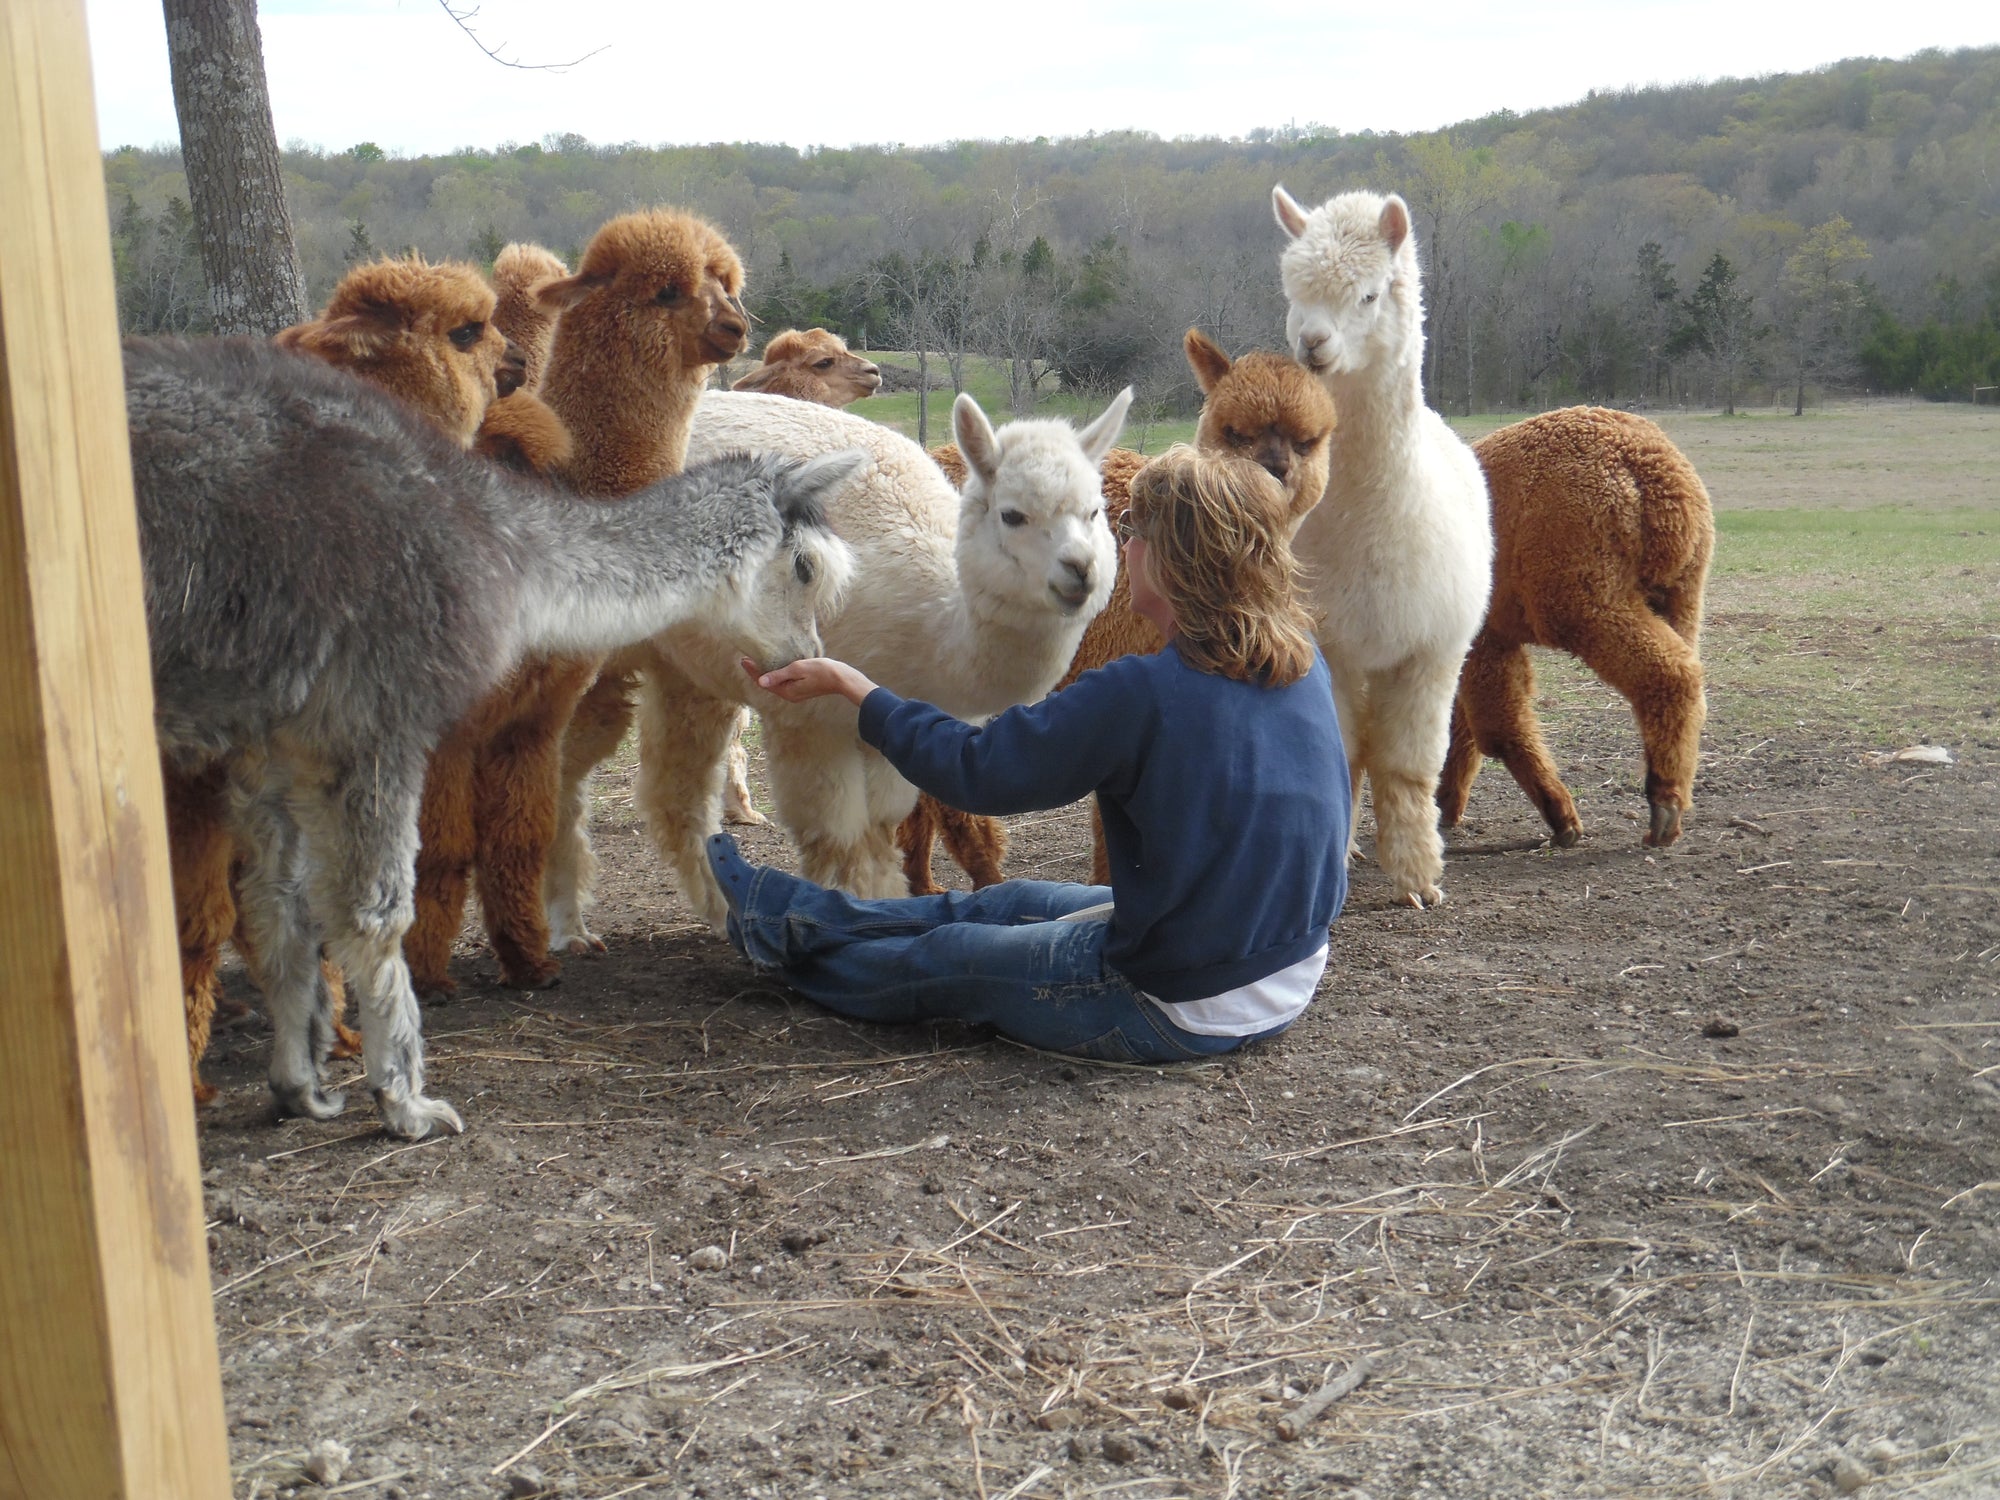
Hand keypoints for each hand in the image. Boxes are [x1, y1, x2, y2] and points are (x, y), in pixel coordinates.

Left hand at [742, 656, 878, 705]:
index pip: (764, 682)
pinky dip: (775, 674)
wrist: (841, 678)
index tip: (744, 660)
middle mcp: (790, 694)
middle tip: (746, 659)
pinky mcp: (801, 688)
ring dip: (765, 672)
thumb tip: (761, 682)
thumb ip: (779, 675)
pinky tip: (774, 667)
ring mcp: (796, 692)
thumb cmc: (821, 671)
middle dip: (756, 672)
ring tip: (756, 661)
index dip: (753, 671)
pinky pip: (784, 682)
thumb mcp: (798, 669)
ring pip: (775, 683)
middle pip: (768, 684)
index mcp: (787, 691)